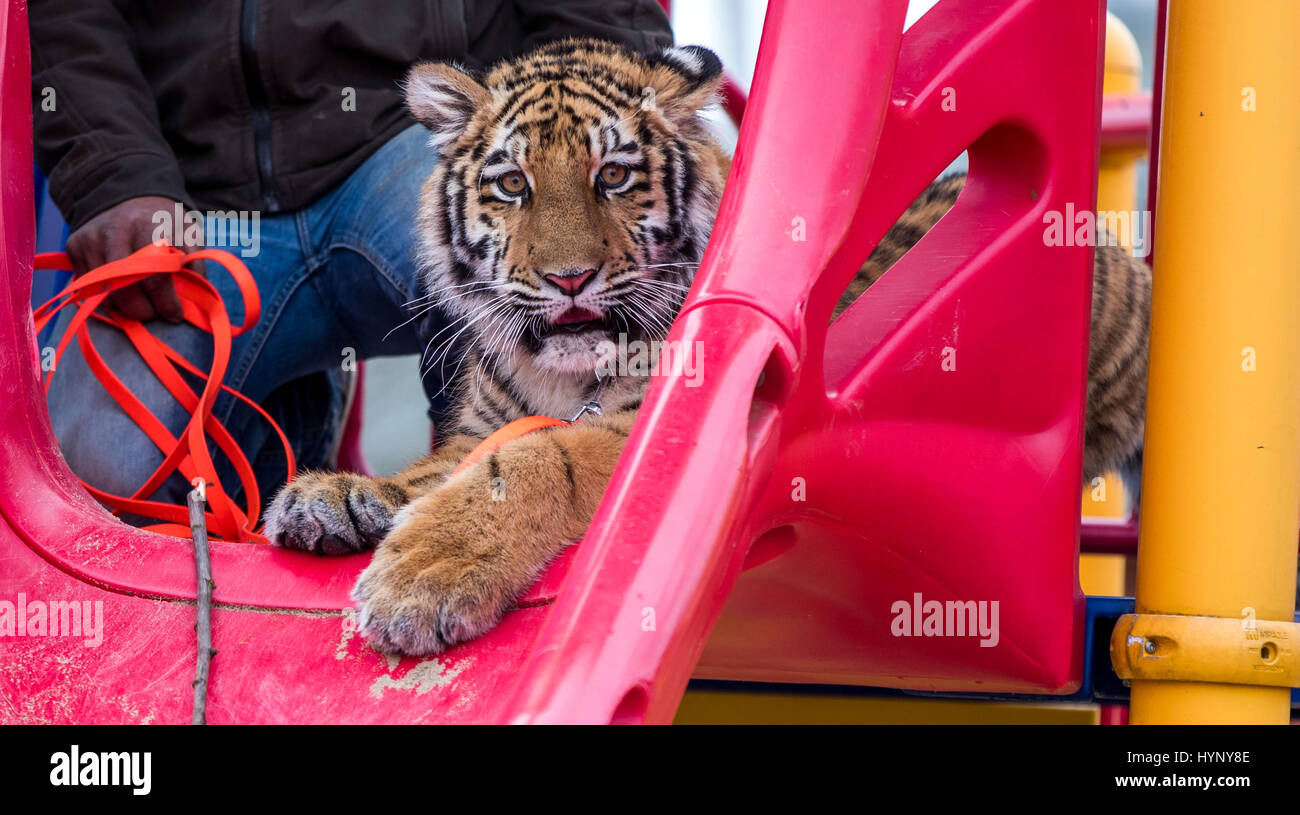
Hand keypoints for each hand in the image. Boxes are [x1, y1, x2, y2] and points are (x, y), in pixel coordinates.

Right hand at [64, 195, 203, 321]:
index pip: (154, 275)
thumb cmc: (165, 222)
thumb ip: (194, 265)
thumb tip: (192, 299)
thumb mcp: (189, 235)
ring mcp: (90, 239)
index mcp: (148, 225)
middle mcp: (114, 231)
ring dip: (124, 307)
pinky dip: (108, 298)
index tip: (175, 315)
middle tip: (156, 314)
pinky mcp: (74, 246)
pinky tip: (123, 292)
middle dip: (143, 310)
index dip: (165, 301)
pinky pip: (88, 287)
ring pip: (103, 292)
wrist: (129, 196)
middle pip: (123, 288)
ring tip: (142, 304)